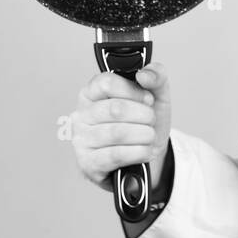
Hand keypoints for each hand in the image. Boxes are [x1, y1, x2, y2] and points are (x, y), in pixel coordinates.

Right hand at [72, 62, 171, 191]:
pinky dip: (138, 152)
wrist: (148, 154)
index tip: (147, 99)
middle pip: (115, 109)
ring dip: (143, 135)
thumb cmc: (145, 122)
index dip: (133, 91)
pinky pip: (116, 155)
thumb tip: (144, 74)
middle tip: (151, 120)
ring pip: (117, 133)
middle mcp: (81, 115)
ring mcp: (82, 140)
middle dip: (144, 115)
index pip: (106, 82)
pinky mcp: (88, 163)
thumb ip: (156, 76)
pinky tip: (144, 150)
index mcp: (92, 93)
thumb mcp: (156, 95)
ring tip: (149, 136)